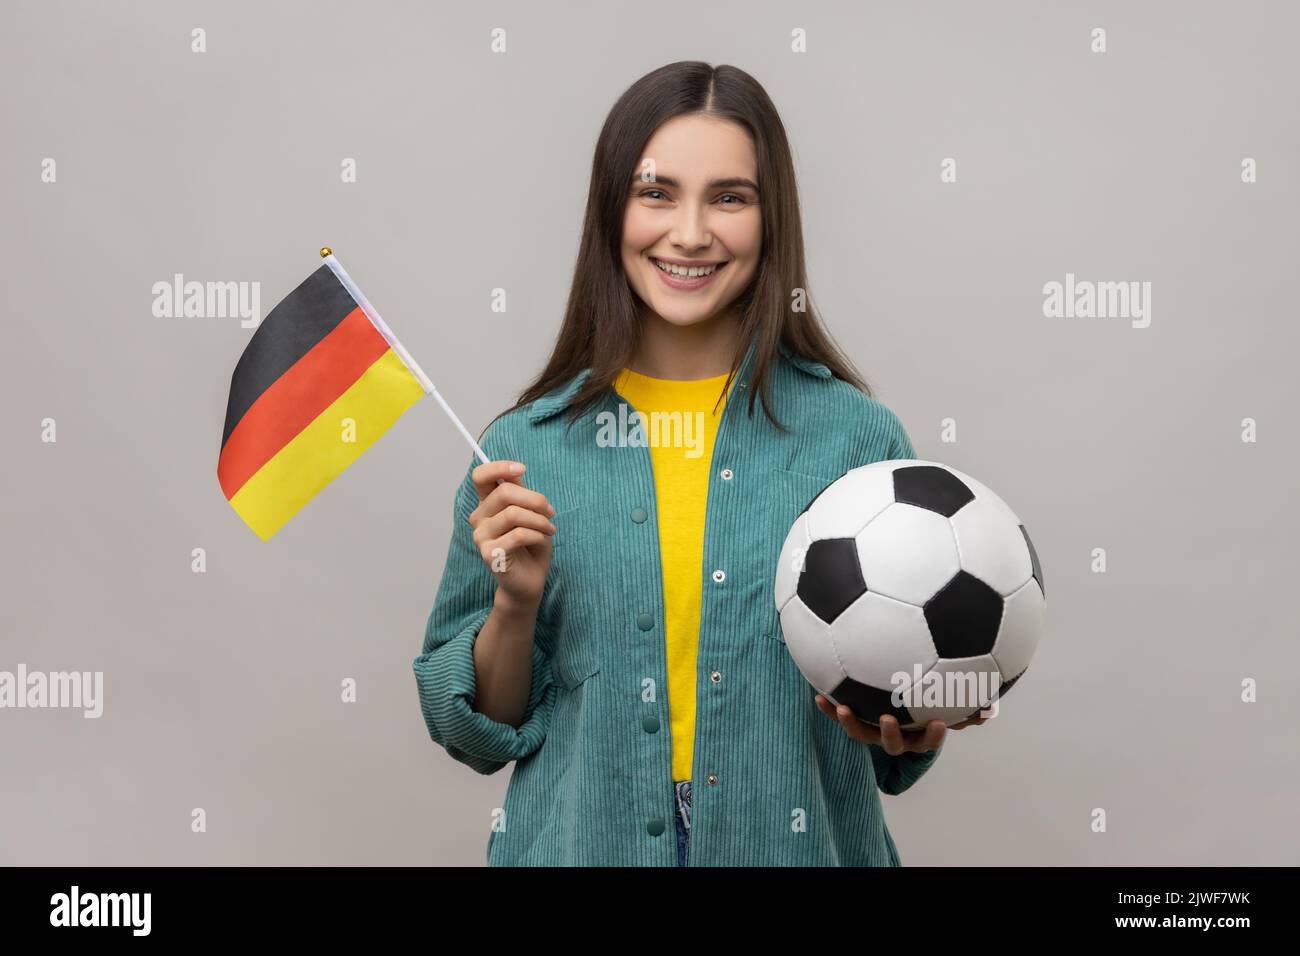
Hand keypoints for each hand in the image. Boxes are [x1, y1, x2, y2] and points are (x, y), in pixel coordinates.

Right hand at [468, 460, 556, 606]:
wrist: (531, 580)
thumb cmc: (531, 545)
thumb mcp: (530, 513)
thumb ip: (521, 493)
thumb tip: (516, 470)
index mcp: (487, 504)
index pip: (480, 476)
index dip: (499, 467)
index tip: (522, 469)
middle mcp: (479, 518)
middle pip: (504, 492)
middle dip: (535, 499)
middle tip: (551, 512)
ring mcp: (481, 537)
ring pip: (513, 514)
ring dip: (539, 520)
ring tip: (550, 529)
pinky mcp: (490, 554)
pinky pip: (518, 535)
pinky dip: (537, 535)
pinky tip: (543, 541)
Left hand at [814, 694, 987, 753]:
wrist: (899, 719)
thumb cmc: (928, 710)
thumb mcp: (947, 709)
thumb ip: (966, 708)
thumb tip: (992, 704)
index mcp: (918, 735)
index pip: (928, 739)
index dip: (934, 735)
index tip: (941, 724)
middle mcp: (895, 737)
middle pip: (892, 743)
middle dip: (891, 734)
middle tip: (889, 719)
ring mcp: (873, 732)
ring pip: (861, 733)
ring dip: (850, 723)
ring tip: (843, 708)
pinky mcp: (854, 720)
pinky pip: (841, 716)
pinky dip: (829, 710)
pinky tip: (817, 695)